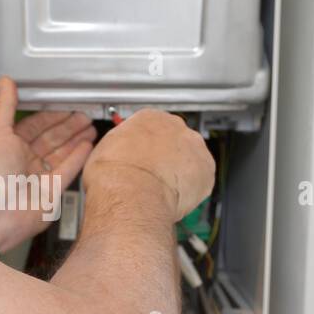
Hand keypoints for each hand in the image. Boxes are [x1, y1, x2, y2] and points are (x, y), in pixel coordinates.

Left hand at [0, 77, 95, 250]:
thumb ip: (4, 106)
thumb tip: (4, 82)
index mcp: (7, 146)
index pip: (33, 126)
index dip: (50, 116)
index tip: (64, 105)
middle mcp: (22, 161)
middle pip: (50, 139)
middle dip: (67, 126)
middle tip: (83, 114)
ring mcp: (37, 177)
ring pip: (60, 153)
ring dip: (75, 139)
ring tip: (90, 126)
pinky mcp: (50, 192)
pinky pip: (67, 171)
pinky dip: (78, 158)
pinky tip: (87, 145)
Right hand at [82, 109, 214, 221]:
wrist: (130, 193)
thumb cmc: (115, 175)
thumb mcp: (105, 149)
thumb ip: (121, 145)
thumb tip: (120, 152)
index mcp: (150, 117)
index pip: (154, 125)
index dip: (149, 144)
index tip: (144, 154)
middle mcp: (176, 127)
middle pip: (176, 140)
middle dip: (169, 156)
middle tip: (155, 173)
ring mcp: (194, 148)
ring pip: (192, 159)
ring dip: (182, 171)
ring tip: (165, 188)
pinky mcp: (207, 171)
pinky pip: (202, 179)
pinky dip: (193, 188)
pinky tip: (176, 196)